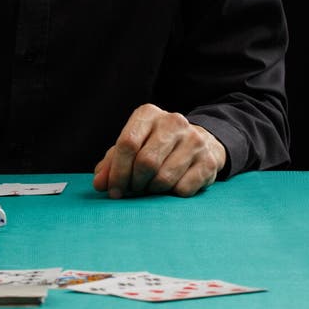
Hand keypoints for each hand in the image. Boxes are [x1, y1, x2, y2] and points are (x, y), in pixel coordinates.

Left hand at [93, 104, 226, 198]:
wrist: (200, 142)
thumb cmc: (156, 146)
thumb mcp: (133, 146)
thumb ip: (112, 162)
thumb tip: (99, 184)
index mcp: (149, 114)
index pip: (128, 143)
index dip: (117, 171)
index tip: (113, 190)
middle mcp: (173, 121)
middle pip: (146, 162)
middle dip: (135, 183)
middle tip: (133, 190)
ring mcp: (194, 140)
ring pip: (164, 177)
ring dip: (152, 190)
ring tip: (150, 188)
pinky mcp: (208, 160)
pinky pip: (183, 189)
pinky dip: (171, 195)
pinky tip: (170, 188)